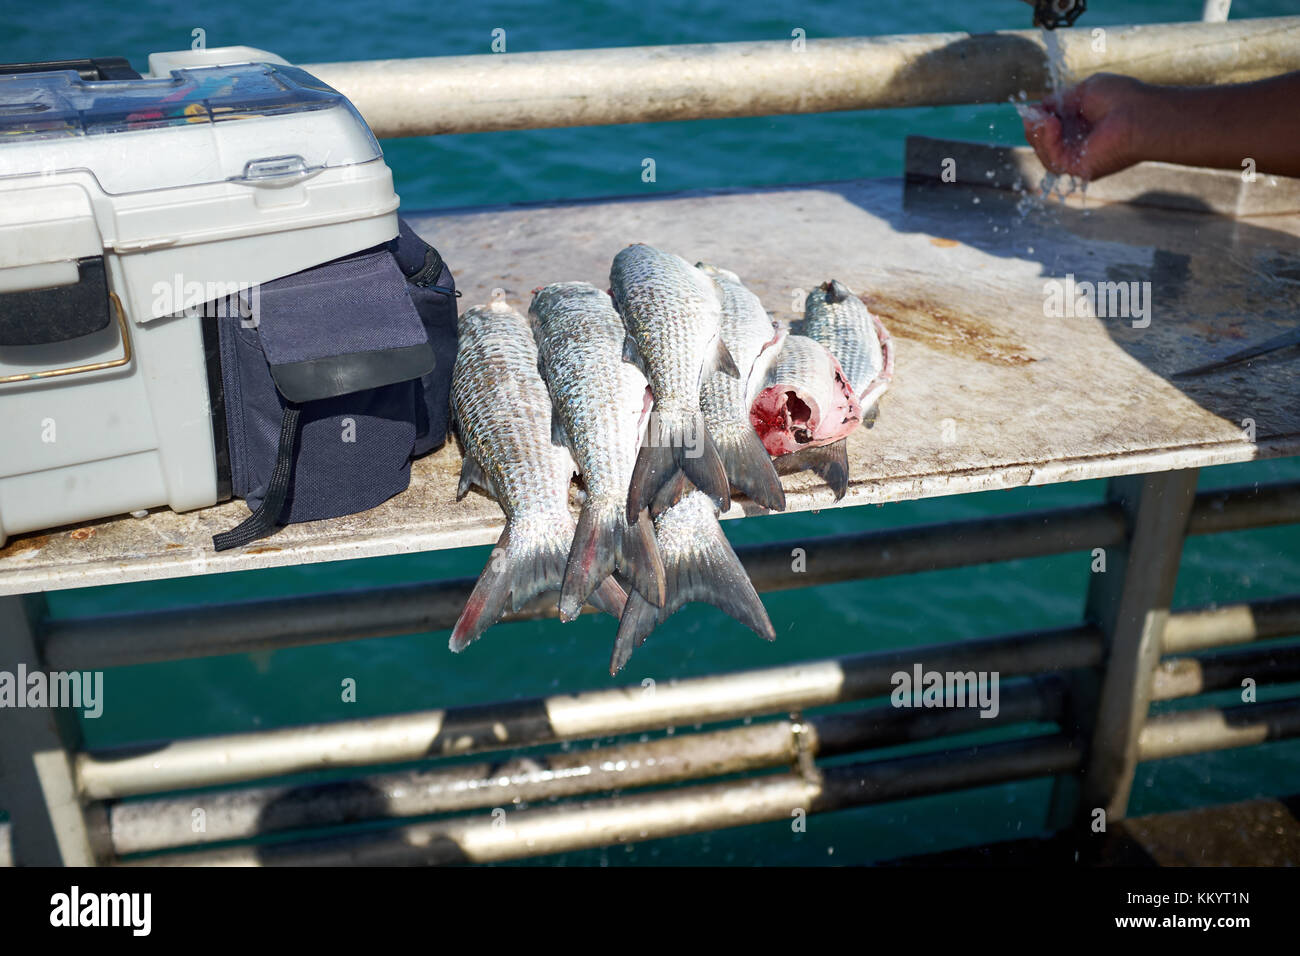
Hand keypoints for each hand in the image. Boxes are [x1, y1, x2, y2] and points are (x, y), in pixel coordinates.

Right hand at [1020, 73, 1160, 181]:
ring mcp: (1078, 159)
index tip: (1034, 108)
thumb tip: (1035, 109)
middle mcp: (1080, 146)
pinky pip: (1051, 158)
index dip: (1039, 117)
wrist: (1140, 114)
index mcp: (1083, 127)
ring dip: (1038, 133)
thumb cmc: (1122, 98)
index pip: (1051, 127)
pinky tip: (1051, 123)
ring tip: (1045, 118)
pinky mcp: (1077, 169)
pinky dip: (1046, 140)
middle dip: (1035, 127)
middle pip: (1043, 142)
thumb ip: (1059, 101)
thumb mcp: (1083, 91)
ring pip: (1044, 152)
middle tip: (1034, 114)